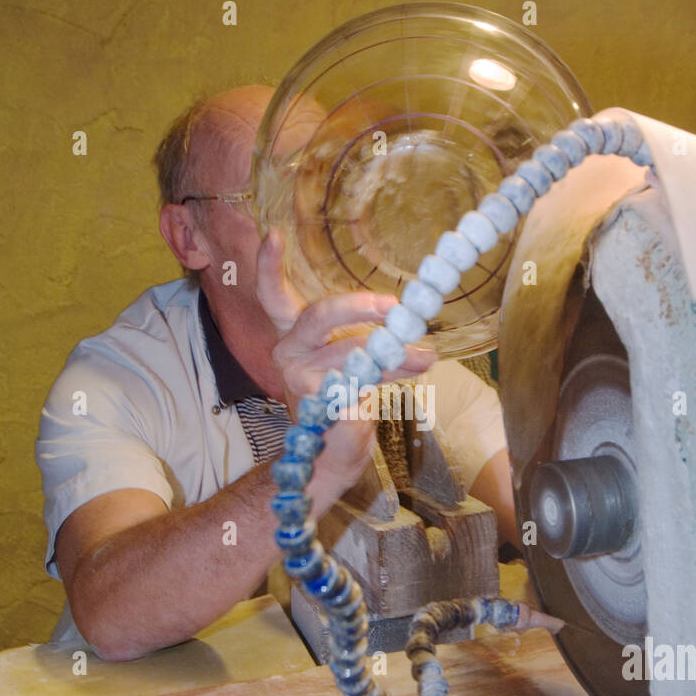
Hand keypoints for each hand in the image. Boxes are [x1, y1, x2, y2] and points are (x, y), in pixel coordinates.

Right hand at [255, 229, 435, 487]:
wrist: (328, 462)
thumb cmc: (342, 407)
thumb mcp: (358, 368)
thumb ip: (376, 349)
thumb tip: (414, 335)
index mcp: (292, 335)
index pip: (273, 296)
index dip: (269, 266)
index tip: (273, 233)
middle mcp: (288, 352)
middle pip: (319, 316)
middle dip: (360, 306)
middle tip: (395, 305)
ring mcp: (298, 379)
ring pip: (350, 352)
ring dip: (393, 354)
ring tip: (426, 354)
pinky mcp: (315, 401)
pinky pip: (358, 382)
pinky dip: (387, 379)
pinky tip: (404, 376)